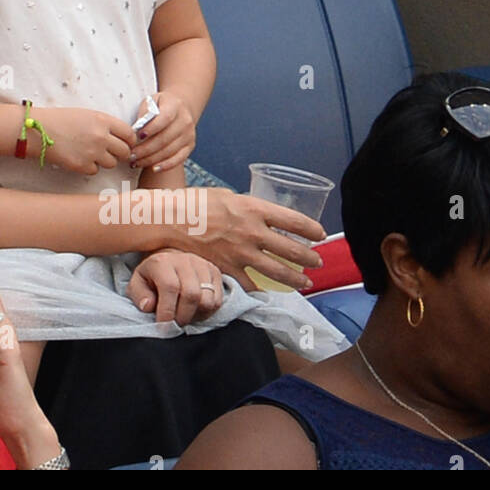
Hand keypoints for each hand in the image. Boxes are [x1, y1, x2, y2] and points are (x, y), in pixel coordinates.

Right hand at [34, 106, 134, 175]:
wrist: (37, 130)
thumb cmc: (60, 119)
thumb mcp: (86, 114)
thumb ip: (105, 125)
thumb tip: (121, 137)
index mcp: (103, 120)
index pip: (130, 134)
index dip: (129, 140)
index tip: (125, 143)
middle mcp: (101, 137)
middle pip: (125, 151)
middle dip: (120, 153)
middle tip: (112, 152)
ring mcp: (92, 152)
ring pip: (112, 163)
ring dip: (104, 160)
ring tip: (91, 153)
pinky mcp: (82, 165)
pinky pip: (95, 170)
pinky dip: (89, 166)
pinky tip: (79, 157)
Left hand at [127, 249, 223, 324]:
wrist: (169, 263)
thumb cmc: (151, 278)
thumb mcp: (137, 285)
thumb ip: (139, 296)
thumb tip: (149, 306)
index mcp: (162, 262)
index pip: (170, 286)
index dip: (167, 310)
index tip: (163, 326)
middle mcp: (184, 260)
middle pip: (192, 294)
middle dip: (183, 317)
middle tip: (175, 325)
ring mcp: (202, 265)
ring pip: (207, 300)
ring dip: (196, 316)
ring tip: (183, 317)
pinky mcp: (215, 272)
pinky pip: (218, 300)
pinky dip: (207, 313)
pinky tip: (194, 311)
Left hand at [130, 91, 195, 174]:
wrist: (179, 107)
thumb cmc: (160, 105)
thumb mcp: (151, 101)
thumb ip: (144, 112)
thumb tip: (137, 127)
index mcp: (175, 106)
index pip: (164, 119)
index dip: (151, 128)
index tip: (138, 136)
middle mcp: (185, 121)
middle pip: (164, 138)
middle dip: (145, 149)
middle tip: (130, 155)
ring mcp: (189, 135)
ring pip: (169, 151)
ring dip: (151, 159)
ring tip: (135, 162)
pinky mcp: (190, 146)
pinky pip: (178, 159)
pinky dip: (165, 165)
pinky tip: (153, 168)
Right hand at [168, 189, 324, 291]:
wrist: (169, 221)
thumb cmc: (195, 203)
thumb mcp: (226, 196)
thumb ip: (246, 208)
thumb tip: (257, 216)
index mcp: (254, 209)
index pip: (294, 221)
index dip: (312, 229)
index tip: (320, 234)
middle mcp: (253, 232)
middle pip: (292, 249)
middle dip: (309, 258)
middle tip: (317, 262)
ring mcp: (241, 253)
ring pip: (278, 271)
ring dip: (295, 278)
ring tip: (304, 282)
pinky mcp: (228, 268)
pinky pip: (251, 284)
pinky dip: (262, 290)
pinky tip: (269, 293)